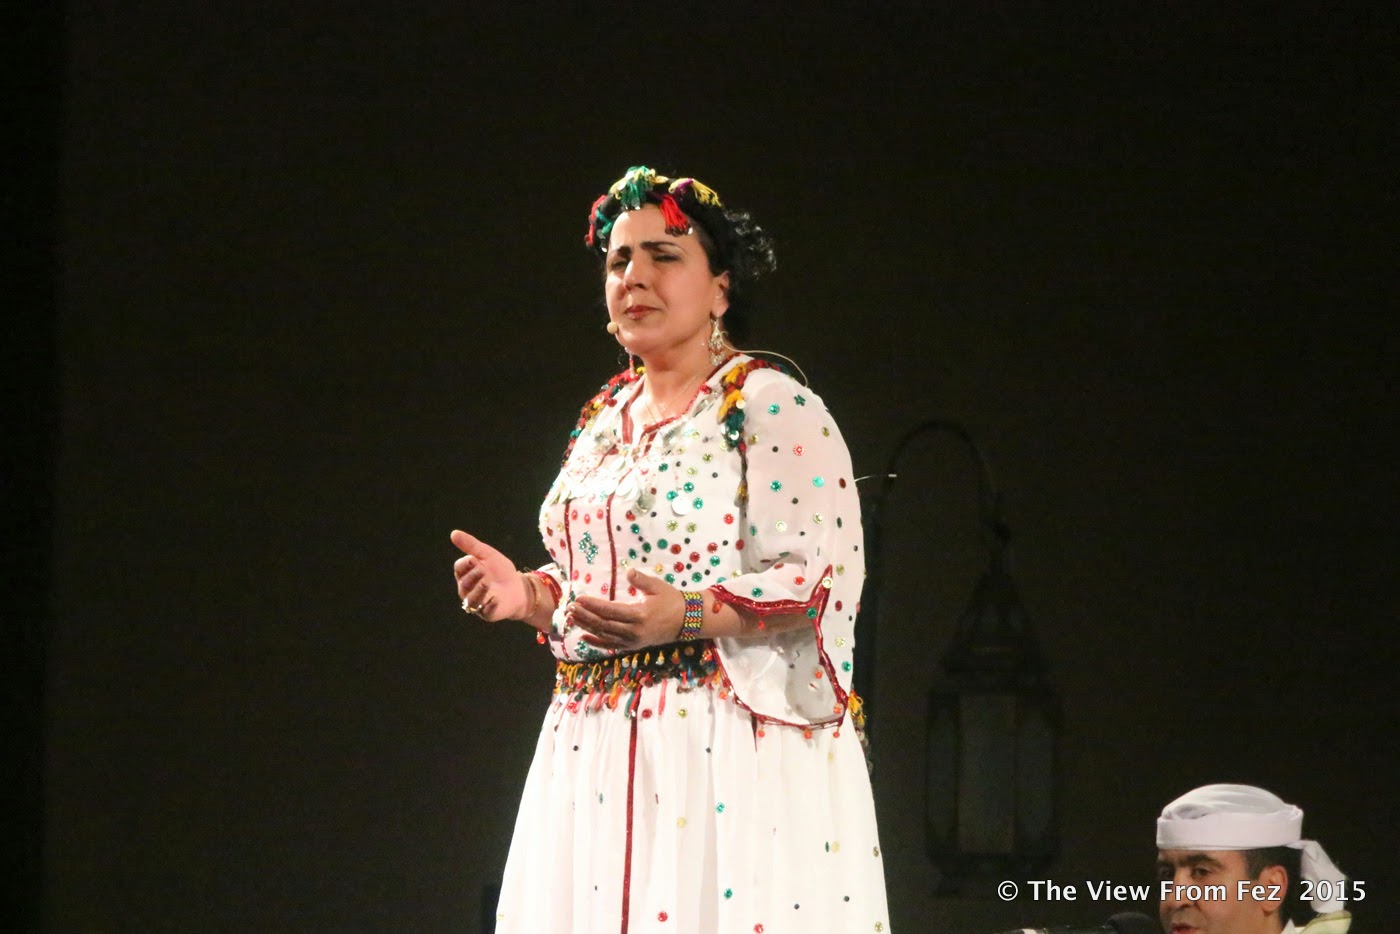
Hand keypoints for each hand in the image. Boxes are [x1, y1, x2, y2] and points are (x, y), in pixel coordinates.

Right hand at [451, 529, 528, 621]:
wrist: (518, 587)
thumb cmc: (500, 571)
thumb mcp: (487, 554)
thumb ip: (471, 545)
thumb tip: (453, 533)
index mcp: (466, 575)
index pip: (459, 569)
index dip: (465, 564)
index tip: (474, 559)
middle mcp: (468, 590)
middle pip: (464, 584)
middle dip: (472, 576)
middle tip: (482, 570)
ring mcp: (477, 603)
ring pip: (471, 599)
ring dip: (478, 590)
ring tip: (486, 582)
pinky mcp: (488, 613)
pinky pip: (485, 612)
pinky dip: (490, 605)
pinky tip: (496, 599)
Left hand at [568, 568, 684, 650]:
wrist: (686, 621)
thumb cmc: (671, 600)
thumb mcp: (658, 587)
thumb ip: (641, 580)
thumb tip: (628, 570)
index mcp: (639, 614)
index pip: (609, 610)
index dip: (592, 605)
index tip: (578, 599)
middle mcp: (633, 631)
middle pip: (603, 624)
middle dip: (585, 616)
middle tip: (569, 608)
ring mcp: (632, 641)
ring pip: (604, 635)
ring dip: (586, 627)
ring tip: (572, 618)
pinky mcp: (633, 646)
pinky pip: (611, 645)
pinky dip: (596, 642)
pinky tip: (583, 636)